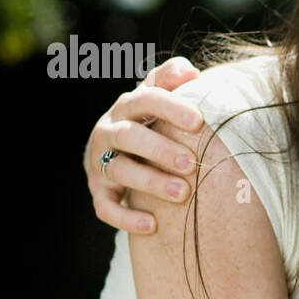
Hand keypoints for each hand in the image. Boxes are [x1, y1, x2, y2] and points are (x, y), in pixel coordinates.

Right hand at [84, 56, 203, 232]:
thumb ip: (172, 78)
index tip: (199, 122)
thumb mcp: (160, 95)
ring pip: (119, 171)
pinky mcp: (99, 192)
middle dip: (160, 149)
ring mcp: (100, 162)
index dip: (170, 108)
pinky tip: (152, 226)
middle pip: (128, 136)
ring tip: (183, 194)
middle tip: (192, 162)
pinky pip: (106, 207)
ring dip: (150, 182)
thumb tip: (191, 72)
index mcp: (127, 106)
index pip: (145, 100)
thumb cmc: (153, 120)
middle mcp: (108, 131)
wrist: (121, 149)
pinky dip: (126, 218)